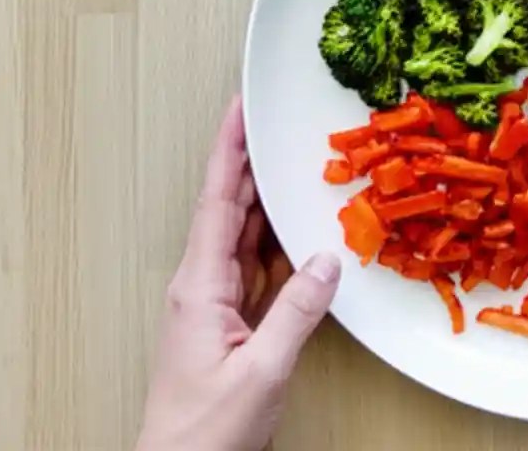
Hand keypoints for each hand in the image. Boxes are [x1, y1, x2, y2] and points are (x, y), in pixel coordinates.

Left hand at [137, 96, 341, 450]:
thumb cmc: (206, 428)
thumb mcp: (261, 369)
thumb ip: (296, 312)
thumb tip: (327, 261)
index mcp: (199, 286)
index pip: (215, 202)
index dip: (228, 152)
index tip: (238, 109)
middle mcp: (202, 285)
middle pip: (229, 208)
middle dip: (249, 161)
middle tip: (275, 122)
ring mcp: (214, 302)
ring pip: (243, 234)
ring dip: (265, 198)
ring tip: (294, 164)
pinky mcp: (230, 320)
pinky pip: (255, 264)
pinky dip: (276, 240)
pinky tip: (297, 229)